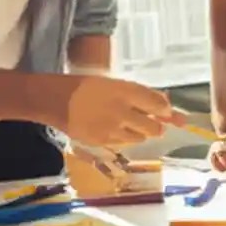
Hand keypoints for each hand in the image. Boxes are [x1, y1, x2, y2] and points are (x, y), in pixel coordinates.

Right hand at [60, 75, 178, 147]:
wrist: (58, 101)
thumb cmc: (87, 87)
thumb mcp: (114, 83)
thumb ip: (139, 93)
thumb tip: (164, 102)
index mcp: (125, 92)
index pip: (157, 104)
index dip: (166, 109)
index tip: (167, 111)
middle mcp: (122, 112)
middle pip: (153, 126)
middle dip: (158, 125)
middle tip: (156, 123)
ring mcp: (113, 129)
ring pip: (141, 137)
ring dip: (142, 132)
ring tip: (132, 124)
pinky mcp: (104, 142)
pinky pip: (125, 142)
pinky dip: (127, 137)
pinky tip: (118, 129)